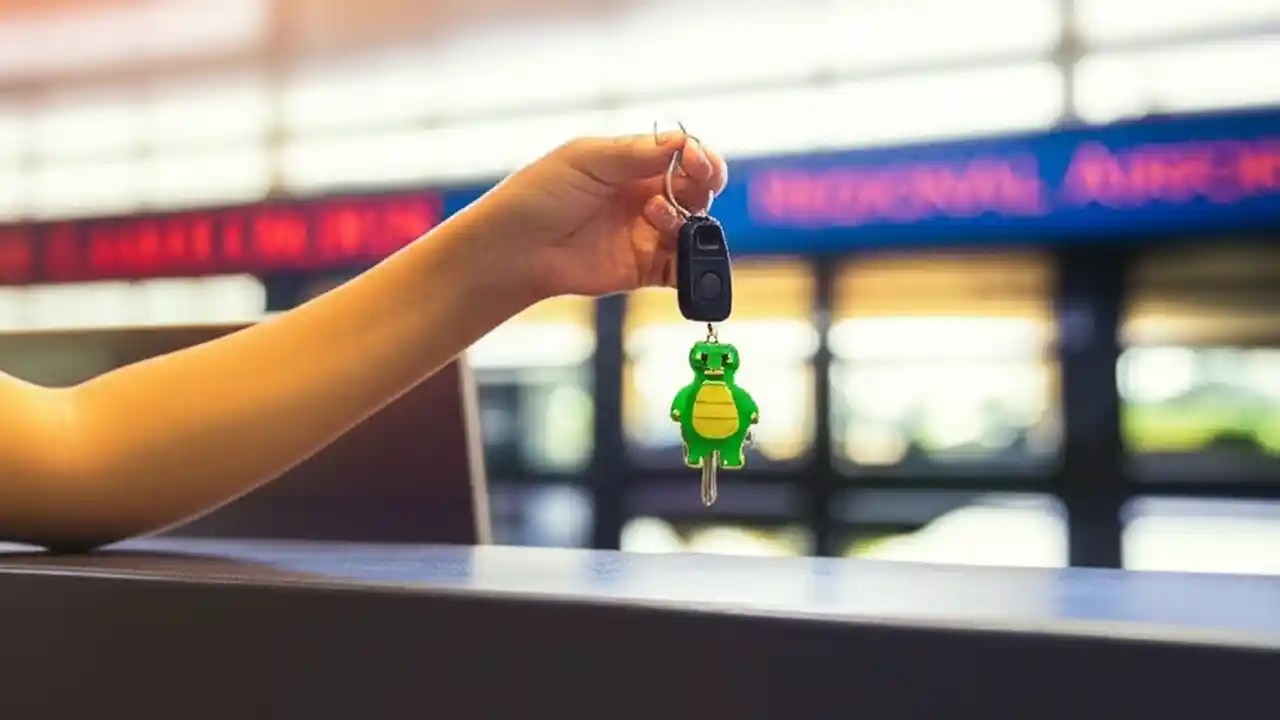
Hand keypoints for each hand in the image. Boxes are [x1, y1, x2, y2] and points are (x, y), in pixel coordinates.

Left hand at [459, 131, 727, 300]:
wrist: (513, 249)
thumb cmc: (538, 195)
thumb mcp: (587, 160)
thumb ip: (638, 153)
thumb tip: (685, 142)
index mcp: (634, 163)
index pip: (685, 155)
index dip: (700, 157)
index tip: (695, 161)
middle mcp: (645, 196)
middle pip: (699, 190)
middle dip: (702, 187)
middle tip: (689, 189)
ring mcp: (647, 234)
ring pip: (696, 228)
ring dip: (690, 222)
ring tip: (654, 217)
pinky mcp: (645, 269)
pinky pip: (683, 269)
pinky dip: (695, 266)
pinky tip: (683, 255)